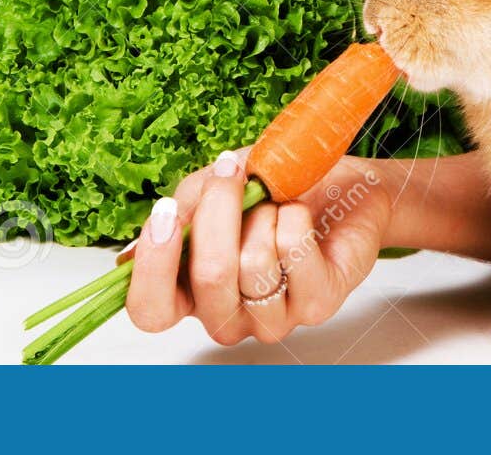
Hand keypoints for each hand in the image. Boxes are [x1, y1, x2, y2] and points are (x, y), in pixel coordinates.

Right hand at [123, 149, 394, 346]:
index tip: (165, 213)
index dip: (152, 267)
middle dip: (219, 213)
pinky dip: (294, 216)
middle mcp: (227, 314)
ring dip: (264, 213)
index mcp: (191, 292)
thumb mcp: (216, 187)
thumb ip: (185, 208)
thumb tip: (158, 230)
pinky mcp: (317, 305)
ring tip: (276, 202)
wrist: (341, 188)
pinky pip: (293, 253)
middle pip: (208, 278)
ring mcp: (272, 318)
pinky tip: (299, 214)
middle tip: (230, 172)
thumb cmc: (274, 190)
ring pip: (253, 263)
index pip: (149, 310)